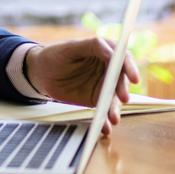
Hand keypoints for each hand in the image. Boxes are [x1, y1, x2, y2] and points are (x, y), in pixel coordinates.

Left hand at [25, 38, 139, 134]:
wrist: (40, 73)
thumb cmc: (55, 55)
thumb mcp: (71, 47)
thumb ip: (91, 46)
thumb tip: (111, 51)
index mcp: (105, 52)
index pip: (122, 59)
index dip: (130, 68)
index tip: (134, 78)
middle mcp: (108, 70)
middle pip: (121, 81)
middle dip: (123, 90)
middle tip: (123, 98)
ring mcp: (104, 86)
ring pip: (114, 98)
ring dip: (115, 109)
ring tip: (113, 118)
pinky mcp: (96, 100)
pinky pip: (103, 111)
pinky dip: (105, 120)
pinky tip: (104, 127)